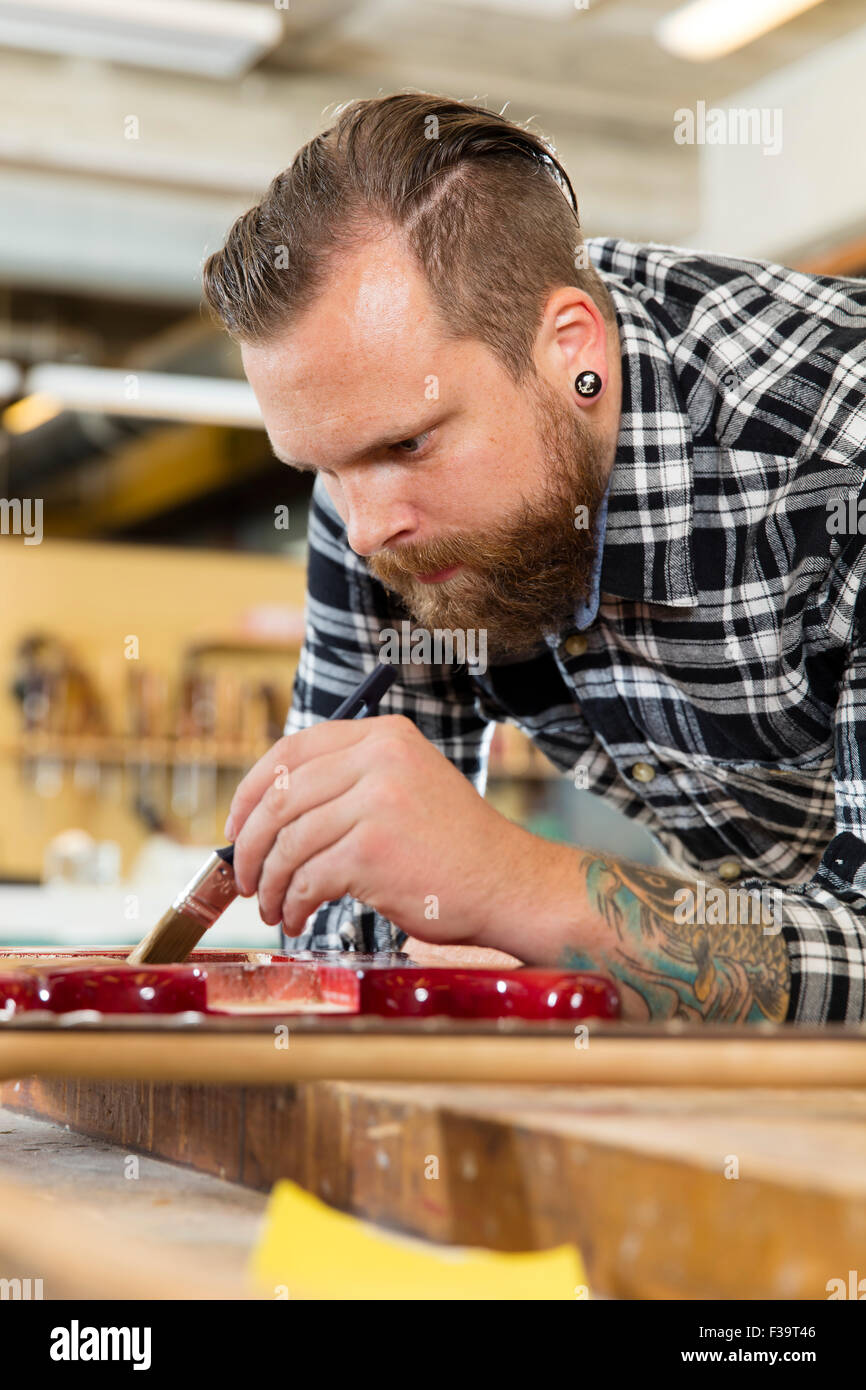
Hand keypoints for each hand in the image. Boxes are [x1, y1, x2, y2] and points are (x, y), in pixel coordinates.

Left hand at [225, 714, 541, 943]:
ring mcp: (376, 803)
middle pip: (280, 797)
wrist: (509, 883)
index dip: (251, 789)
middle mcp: (380, 759)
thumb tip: (267, 813)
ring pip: (289, 843)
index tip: (235, 824)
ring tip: (274, 907)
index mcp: (385, 736)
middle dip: (250, 844)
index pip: (292, 750)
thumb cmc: (453, 848)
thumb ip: (348, 784)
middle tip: (245, 877)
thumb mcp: (407, 787)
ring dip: (271, 883)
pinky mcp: (372, 851)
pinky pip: (307, 879)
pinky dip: (294, 904)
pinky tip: (298, 918)